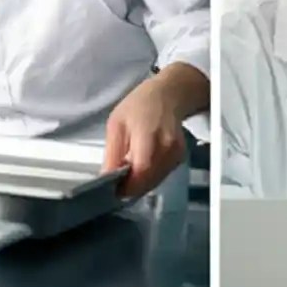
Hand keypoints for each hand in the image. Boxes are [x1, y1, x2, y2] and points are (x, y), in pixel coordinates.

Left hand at [103, 78, 186, 197]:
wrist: (168, 96)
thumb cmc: (138, 106)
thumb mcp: (116, 124)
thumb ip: (113, 154)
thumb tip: (106, 179)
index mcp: (149, 134)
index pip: (141, 170)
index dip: (128, 186)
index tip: (114, 190)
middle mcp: (167, 147)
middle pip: (149, 180)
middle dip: (132, 187)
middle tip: (118, 181)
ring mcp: (176, 154)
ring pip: (156, 181)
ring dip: (141, 183)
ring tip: (129, 170)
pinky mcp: (180, 158)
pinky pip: (162, 176)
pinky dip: (150, 177)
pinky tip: (142, 166)